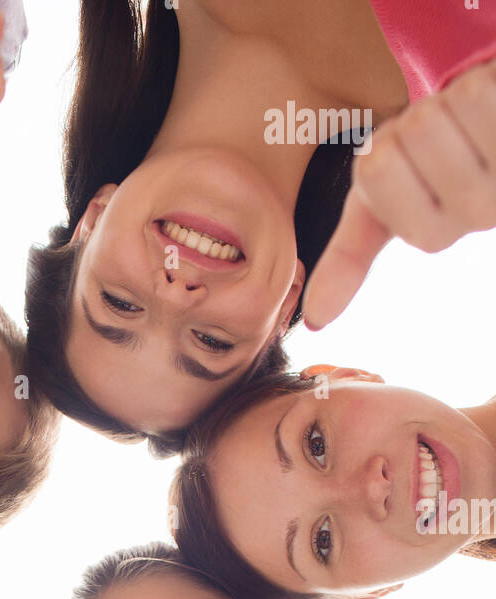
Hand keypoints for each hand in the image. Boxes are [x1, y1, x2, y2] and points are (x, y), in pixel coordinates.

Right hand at [304, 57, 495, 327]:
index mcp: (433, 232)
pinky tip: (494, 105)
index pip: (375, 168)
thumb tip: (314, 321)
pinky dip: (485, 83)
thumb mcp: (378, 208)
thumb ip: (346, 258)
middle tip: (439, 133)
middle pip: (415, 129)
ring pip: (457, 102)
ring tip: (468, 118)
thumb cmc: (425, 166)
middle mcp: (480, 214)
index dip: (381, 146)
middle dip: (420, 114)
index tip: (398, 161)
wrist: (486, 127)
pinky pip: (488, 92)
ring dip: (456, 94)